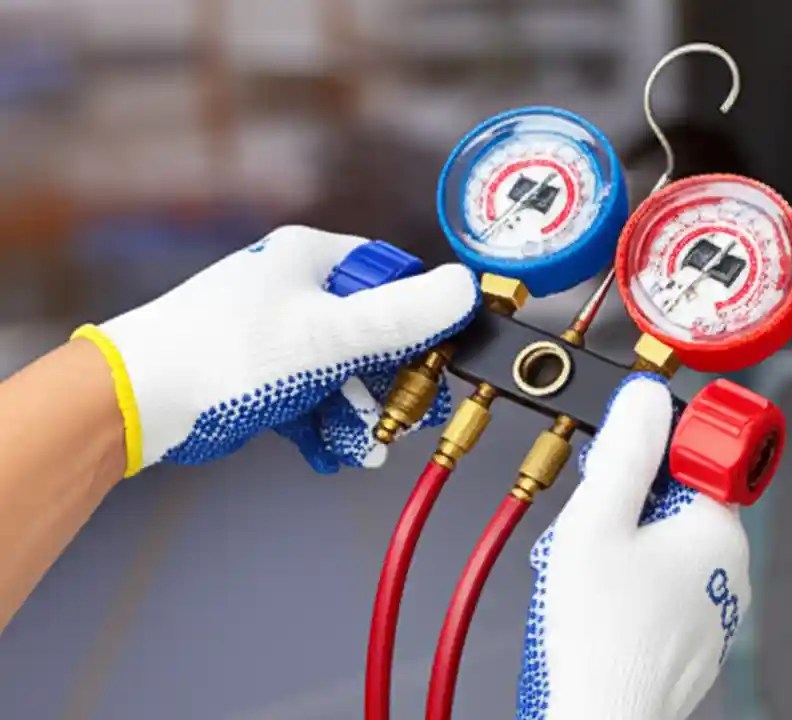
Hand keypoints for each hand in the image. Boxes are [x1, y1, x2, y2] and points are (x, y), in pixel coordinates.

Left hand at [76, 225, 477, 476]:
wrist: (137, 403)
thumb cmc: (223, 354)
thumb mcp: (329, 335)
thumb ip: (403, 315)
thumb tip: (465, 286)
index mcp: (312, 259)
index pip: (392, 276)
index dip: (422, 318)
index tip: (439, 357)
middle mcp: (295, 290)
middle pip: (373, 333)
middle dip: (391, 382)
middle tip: (407, 415)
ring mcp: (276, 334)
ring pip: (344, 373)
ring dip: (360, 413)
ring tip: (363, 445)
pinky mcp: (260, 375)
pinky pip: (312, 398)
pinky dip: (325, 426)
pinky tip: (328, 450)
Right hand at [516, 374, 750, 719]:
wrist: (605, 719)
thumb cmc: (603, 638)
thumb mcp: (597, 524)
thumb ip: (623, 454)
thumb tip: (645, 397)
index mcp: (718, 528)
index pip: (703, 454)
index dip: (657, 450)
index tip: (623, 464)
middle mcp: (732, 565)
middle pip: (680, 498)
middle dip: (632, 504)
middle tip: (596, 529)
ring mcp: (719, 604)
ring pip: (671, 545)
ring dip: (630, 546)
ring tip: (594, 574)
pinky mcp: (699, 635)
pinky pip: (669, 587)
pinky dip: (637, 586)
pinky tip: (604, 604)